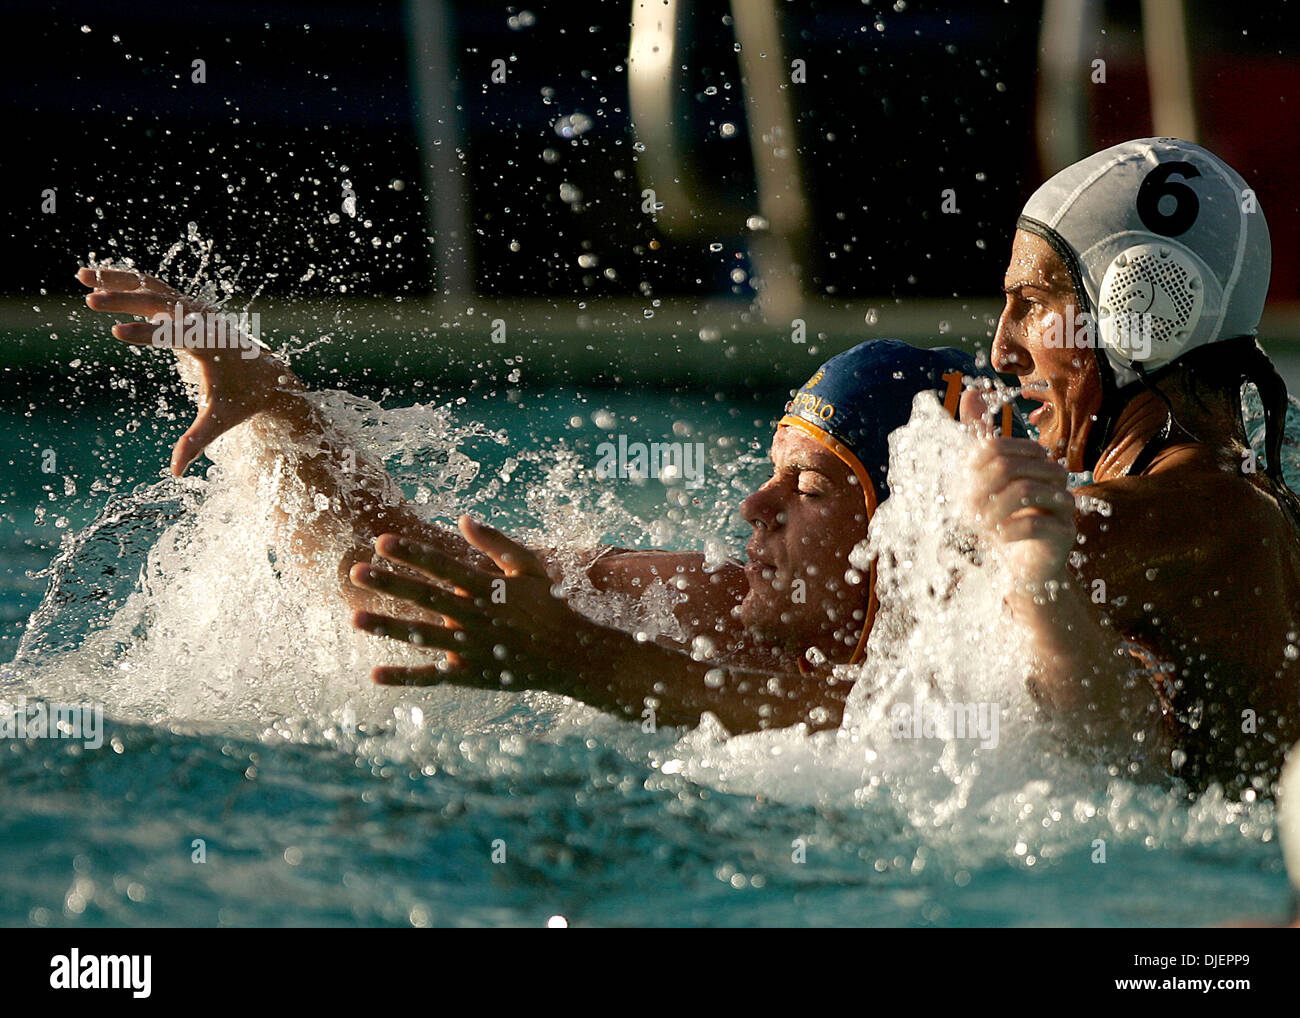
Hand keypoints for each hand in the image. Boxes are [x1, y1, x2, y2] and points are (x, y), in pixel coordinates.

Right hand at [77, 266, 297, 475]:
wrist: (268, 375)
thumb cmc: (244, 399)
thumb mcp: (221, 420)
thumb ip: (197, 442)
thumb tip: (176, 472)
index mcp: (213, 345)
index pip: (177, 336)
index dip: (148, 334)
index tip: (117, 333)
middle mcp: (203, 320)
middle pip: (161, 303)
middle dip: (126, 300)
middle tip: (91, 302)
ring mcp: (195, 309)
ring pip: (154, 287)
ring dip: (118, 279)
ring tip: (81, 275)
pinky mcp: (186, 306)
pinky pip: (154, 287)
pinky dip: (126, 280)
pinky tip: (95, 275)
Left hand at [349, 515, 611, 690]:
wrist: (570, 656)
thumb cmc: (549, 605)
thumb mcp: (529, 567)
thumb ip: (495, 542)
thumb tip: (462, 519)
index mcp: (487, 588)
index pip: (443, 566)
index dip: (412, 553)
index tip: (382, 541)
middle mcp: (475, 618)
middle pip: (425, 597)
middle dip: (390, 583)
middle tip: (355, 572)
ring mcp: (470, 648)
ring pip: (422, 635)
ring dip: (387, 627)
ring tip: (354, 618)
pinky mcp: (469, 674)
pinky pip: (432, 676)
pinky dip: (404, 677)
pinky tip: (374, 674)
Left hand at [960, 387, 1075, 590]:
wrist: (1022, 565)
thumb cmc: (1003, 518)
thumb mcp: (984, 479)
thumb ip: (980, 439)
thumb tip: (971, 391)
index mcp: (1033, 459)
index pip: (994, 448)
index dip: (971, 469)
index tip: (961, 490)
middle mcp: (1054, 476)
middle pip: (1008, 466)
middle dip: (979, 490)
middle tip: (965, 511)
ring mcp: (1064, 504)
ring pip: (1025, 491)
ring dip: (992, 510)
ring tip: (980, 526)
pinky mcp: (1065, 533)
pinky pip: (1038, 524)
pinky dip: (1010, 531)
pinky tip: (997, 537)